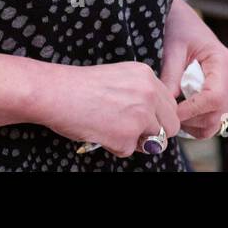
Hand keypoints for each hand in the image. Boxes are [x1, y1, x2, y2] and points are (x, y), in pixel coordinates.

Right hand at [42, 61, 180, 157]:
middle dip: (155, 133)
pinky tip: (100, 132)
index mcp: (146, 76)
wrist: (57, 92)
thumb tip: (152, 119)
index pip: (170, 104)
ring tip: (111, 128)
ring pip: (154, 141)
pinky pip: (129, 151)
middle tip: (133, 132)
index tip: (146, 122)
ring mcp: (140, 116)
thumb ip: (140, 93)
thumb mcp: (119, 78)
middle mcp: (148, 94)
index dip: (158, 117)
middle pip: (171, 125)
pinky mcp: (127, 137)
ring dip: (135, 140)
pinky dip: (114, 146)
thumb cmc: (80, 85)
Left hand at [159, 0, 227, 139]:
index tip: (171, 112)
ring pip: (218, 122)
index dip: (192, 110)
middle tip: (168, 113)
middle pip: (217, 114)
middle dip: (191, 120)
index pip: (215, 97)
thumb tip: (167, 106)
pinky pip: (217, 121)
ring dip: (194, 124)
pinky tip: (184, 111)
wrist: (188, 26)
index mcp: (225, 62)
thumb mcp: (172, 49)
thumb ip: (170, 77)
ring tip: (175, 110)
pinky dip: (199, 123)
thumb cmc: (181, 32)